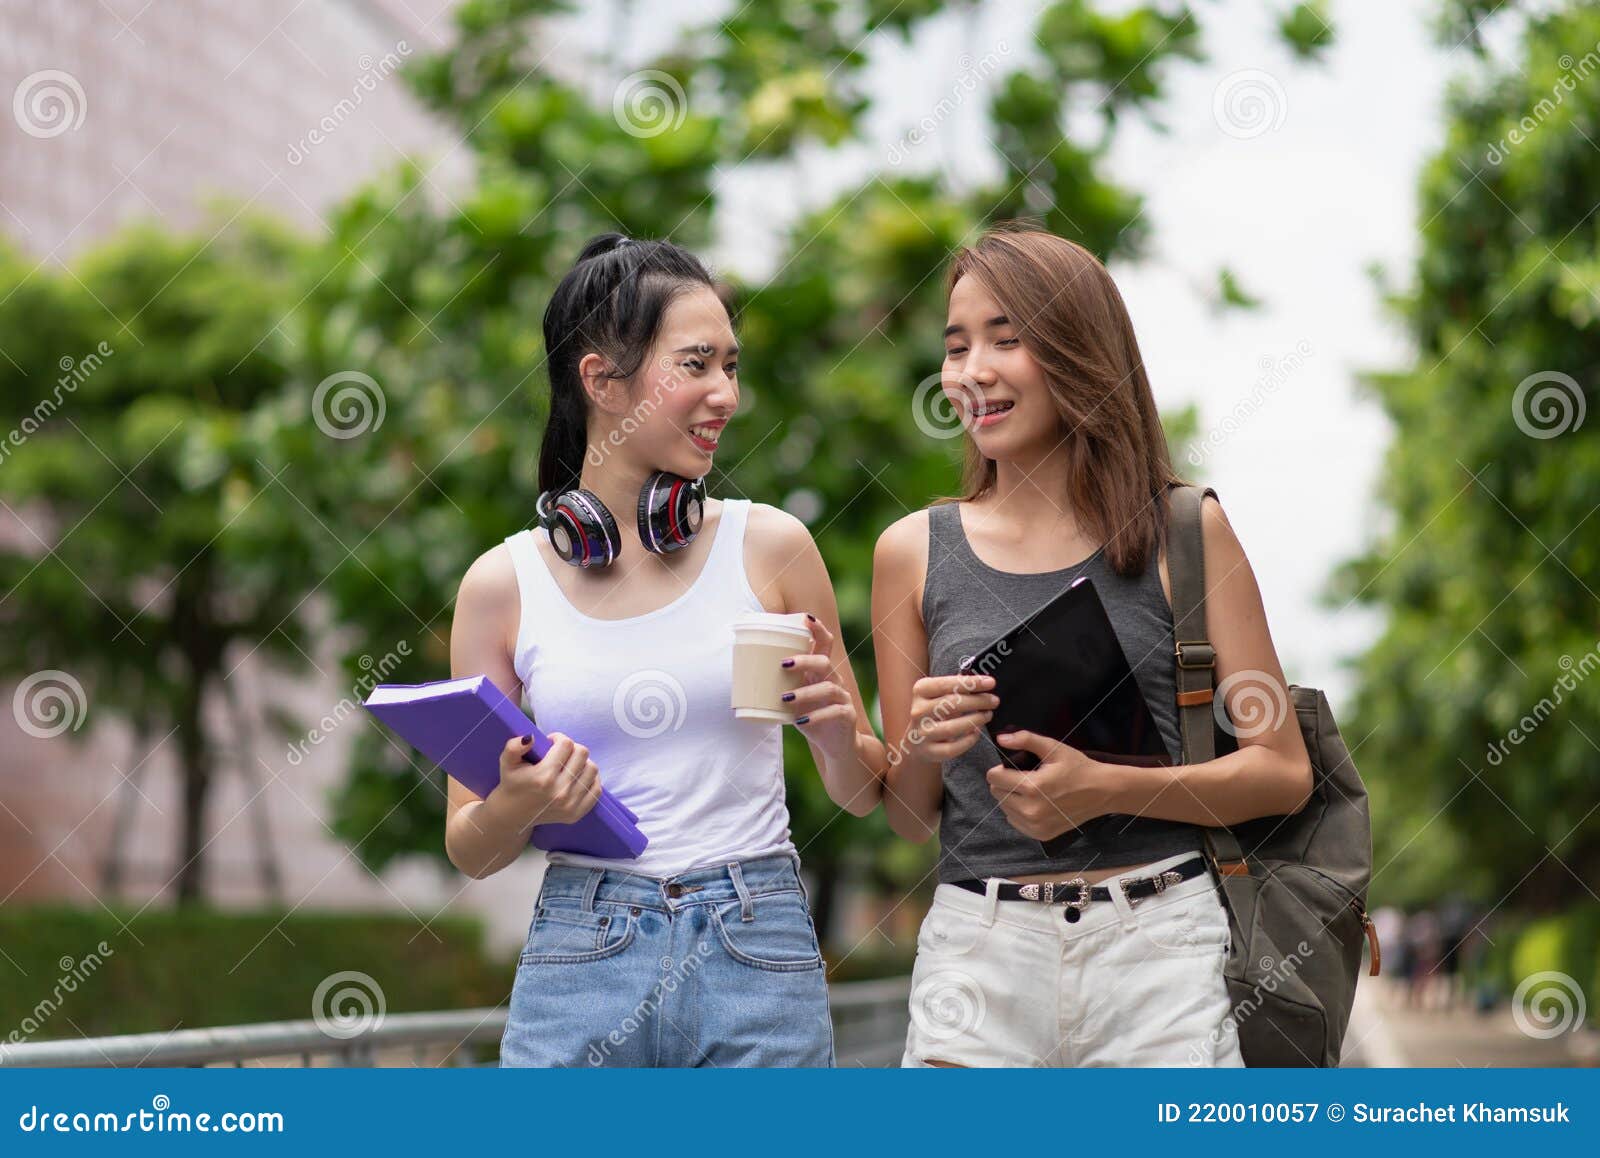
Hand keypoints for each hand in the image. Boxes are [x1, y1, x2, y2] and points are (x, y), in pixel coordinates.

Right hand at [488, 731, 601, 830]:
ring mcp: (570, 804)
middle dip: (572, 748)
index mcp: (543, 777)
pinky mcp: (577, 814)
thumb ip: (514, 746)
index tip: (551, 743)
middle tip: (561, 753)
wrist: (513, 815)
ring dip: (582, 762)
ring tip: (570, 764)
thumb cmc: (512, 784)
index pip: (566, 744)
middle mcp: (560, 791)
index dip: (559, 738)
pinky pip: (596, 789)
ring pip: (592, 769)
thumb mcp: (507, 762)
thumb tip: (531, 737)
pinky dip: (590, 779)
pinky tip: (578, 777)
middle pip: (582, 754)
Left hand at [781, 613, 859, 762]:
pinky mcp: (847, 715)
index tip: (806, 618)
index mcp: (822, 672)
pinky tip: (801, 720)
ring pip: (829, 687)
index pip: (825, 644)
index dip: (818, 629)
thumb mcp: (796, 700)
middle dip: (804, 660)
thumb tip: (745, 676)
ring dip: (806, 692)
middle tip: (783, 664)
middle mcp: (834, 680)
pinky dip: (816, 715)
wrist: (836, 746)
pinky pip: (835, 711)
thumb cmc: (811, 717)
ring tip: (786, 698)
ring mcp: (843, 698)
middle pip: (824, 662)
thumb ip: (781, 686)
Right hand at [899, 672, 998, 764]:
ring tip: (988, 715)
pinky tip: (977, 732)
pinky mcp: (929, 751)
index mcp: (921, 690)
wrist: (917, 741)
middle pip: (951, 704)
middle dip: (977, 701)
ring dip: (975, 720)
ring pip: (952, 728)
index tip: (991, 682)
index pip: (946, 684)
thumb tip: (984, 682)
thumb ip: (958, 687)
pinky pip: (953, 748)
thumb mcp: (940, 694)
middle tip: (994, 701)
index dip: (970, 683)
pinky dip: (968, 740)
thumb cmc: (935, 712)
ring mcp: (922, 733)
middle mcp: (918, 711)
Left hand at [986, 730, 1112, 839]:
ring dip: (1011, 798)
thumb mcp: (1054, 748)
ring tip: (1031, 790)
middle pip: (997, 793)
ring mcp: (1036, 825)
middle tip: (1024, 777)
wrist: (1102, 791)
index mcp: (1032, 787)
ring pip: (1004, 808)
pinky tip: (1035, 803)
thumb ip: (1026, 740)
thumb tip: (1001, 739)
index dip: (999, 769)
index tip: (1010, 767)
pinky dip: (1019, 812)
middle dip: (1005, 783)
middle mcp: (1031, 810)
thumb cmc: (1078, 768)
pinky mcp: (1041, 835)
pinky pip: (1015, 822)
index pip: (994, 778)